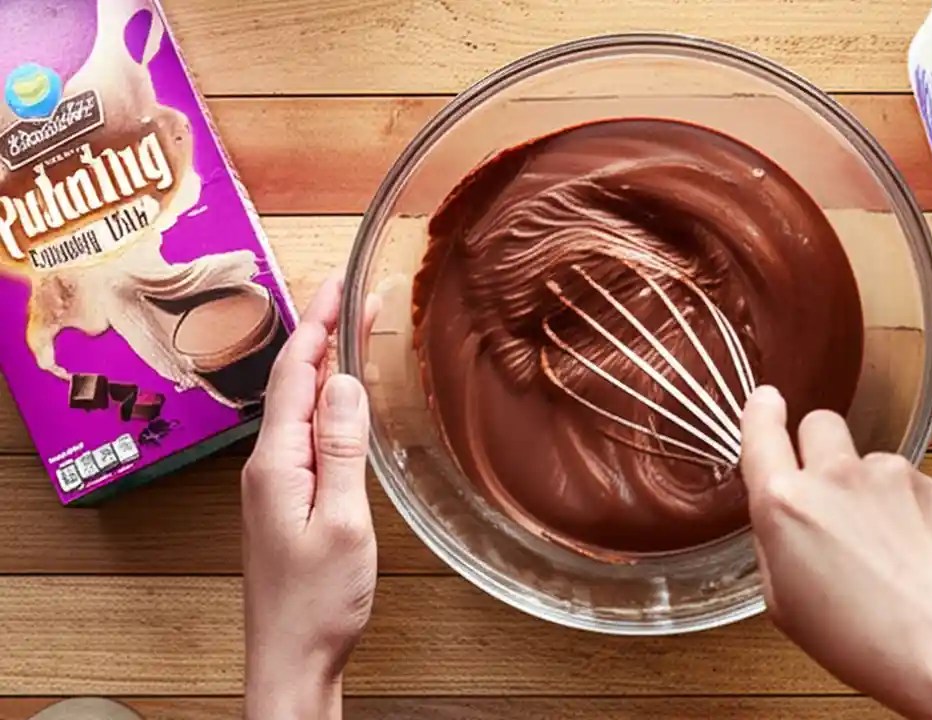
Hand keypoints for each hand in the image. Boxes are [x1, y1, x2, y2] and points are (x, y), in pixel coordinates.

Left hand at [241, 276, 376, 719]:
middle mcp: (267, 467)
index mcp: (277, 464)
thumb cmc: (317, 603)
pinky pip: (303, 435)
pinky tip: (341, 401)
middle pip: (294, 383)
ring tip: (349, 333)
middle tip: (353, 297)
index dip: (317, 325)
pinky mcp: (286, 503)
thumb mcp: (343, 520)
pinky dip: (324, 403)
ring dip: (324, 366)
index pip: (297, 374)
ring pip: (298, 408)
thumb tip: (346, 382)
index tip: (339, 285)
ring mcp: (274, 485)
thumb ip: (342, 448)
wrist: (292, 660)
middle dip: (321, 334)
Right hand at [740, 386, 931, 719]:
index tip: (765, 402)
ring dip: (868, 488)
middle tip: (827, 493)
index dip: (761, 412)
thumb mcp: (783, 603)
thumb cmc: (862, 641)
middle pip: (819, 423)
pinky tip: (912, 555)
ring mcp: (890, 475)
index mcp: (785, 504)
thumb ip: (776, 543)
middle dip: (818, 448)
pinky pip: (910, 484)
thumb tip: (783, 518)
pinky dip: (908, 509)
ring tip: (880, 550)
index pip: (761, 431)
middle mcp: (835, 476)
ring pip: (868, 459)